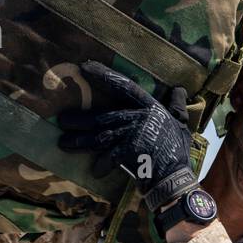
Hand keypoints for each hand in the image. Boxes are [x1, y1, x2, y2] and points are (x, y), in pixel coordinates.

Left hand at [57, 61, 196, 209]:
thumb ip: (178, 107)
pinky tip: (94, 170)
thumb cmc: (178, 150)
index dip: (104, 75)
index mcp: (149, 107)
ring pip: (100, 136)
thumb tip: (181, 89)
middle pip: (104, 116)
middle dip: (80, 119)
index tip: (84, 66)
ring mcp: (133, 134)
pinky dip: (101, 164)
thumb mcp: (181, 125)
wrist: (177, 176)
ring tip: (63, 143)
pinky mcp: (130, 152)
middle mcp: (139, 117)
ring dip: (80, 141)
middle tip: (61, 121)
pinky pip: (109, 156)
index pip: (124, 86)